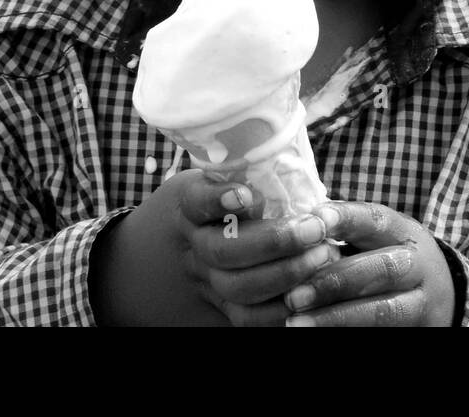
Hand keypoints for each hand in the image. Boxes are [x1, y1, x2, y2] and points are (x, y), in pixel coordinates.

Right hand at [89, 168, 336, 325]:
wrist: (146, 265)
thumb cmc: (197, 208)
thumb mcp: (202, 182)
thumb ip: (236, 172)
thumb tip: (291, 149)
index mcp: (187, 207)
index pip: (196, 201)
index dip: (219, 198)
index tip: (248, 194)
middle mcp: (192, 246)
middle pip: (224, 251)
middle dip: (274, 241)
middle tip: (314, 228)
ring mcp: (204, 281)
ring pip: (238, 288)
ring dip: (285, 274)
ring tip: (322, 255)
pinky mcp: (218, 310)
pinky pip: (247, 319)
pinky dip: (279, 310)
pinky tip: (310, 290)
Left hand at [282, 202, 455, 325]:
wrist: (443, 296)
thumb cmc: (392, 258)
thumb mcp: (381, 238)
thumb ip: (347, 231)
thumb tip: (298, 224)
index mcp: (405, 233)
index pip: (377, 220)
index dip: (347, 218)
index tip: (316, 219)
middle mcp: (417, 266)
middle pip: (381, 269)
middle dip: (335, 281)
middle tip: (293, 295)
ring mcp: (420, 303)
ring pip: (383, 311)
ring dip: (337, 317)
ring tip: (296, 323)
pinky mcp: (416, 330)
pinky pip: (381, 332)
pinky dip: (347, 334)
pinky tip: (316, 335)